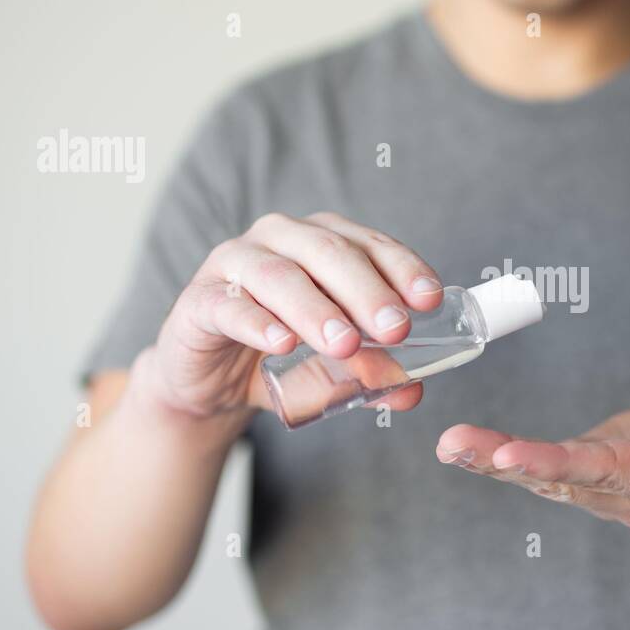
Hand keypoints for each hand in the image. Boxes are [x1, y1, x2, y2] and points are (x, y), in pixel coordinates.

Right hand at [140, 212, 442, 417]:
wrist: (210, 380)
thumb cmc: (280, 354)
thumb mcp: (333, 365)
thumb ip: (373, 372)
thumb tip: (414, 390)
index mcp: (322, 241)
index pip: (371, 244)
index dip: (403, 269)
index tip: (429, 301)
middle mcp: (280, 239)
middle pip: (329, 253)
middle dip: (367, 291)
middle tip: (396, 329)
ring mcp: (234, 264)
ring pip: (280, 275)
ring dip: (317, 309)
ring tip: (346, 344)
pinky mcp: (199, 300)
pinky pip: (228, 305)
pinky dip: (256, 322)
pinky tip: (281, 343)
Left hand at [436, 361, 629, 527]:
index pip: (609, 474)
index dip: (558, 464)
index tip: (509, 455)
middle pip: (565, 483)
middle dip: (506, 464)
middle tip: (453, 446)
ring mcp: (613, 491)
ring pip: (548, 480)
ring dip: (495, 461)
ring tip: (449, 444)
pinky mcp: (596, 473)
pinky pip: (547, 469)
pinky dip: (505, 457)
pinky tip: (467, 448)